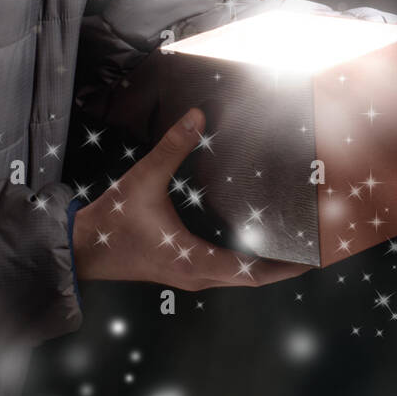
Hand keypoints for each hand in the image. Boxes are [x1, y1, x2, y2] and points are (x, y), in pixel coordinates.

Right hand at [72, 108, 311, 289]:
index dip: (285, 267)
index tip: (313, 259)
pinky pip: (226, 269)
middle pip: (253, 278)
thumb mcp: (143, 180)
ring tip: (293, 245)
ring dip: (266, 264)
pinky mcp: (184, 268)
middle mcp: (198, 275)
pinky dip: (247, 260)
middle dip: (284, 266)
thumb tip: (197, 116)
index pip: (252, 273)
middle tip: (314, 249)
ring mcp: (191, 275)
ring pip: (240, 276)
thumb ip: (171, 148)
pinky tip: (256, 241)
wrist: (81, 248)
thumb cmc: (111, 221)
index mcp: (195, 263)